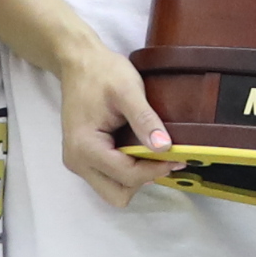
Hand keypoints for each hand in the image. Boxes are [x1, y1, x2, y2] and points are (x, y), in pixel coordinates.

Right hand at [51, 28, 171, 207]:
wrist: (79, 62)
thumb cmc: (102, 73)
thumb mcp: (128, 90)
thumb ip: (145, 120)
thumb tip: (165, 147)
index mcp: (85, 147)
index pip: (127, 175)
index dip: (156, 169)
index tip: (179, 157)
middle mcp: (77, 161)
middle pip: (117, 193)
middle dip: (143, 178)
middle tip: (163, 156)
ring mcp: (78, 162)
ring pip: (113, 190)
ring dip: (135, 177)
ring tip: (152, 151)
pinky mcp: (83, 159)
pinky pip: (109, 178)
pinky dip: (127, 171)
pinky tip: (139, 149)